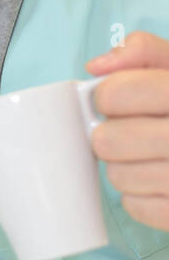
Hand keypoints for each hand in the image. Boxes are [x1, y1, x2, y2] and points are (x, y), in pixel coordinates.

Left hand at [85, 31, 168, 230]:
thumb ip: (145, 52)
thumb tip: (97, 67)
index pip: (119, 92)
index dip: (108, 95)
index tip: (118, 99)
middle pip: (109, 140)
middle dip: (111, 134)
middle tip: (131, 131)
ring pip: (119, 176)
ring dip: (124, 166)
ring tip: (150, 156)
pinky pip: (137, 207)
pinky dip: (141, 195)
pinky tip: (163, 180)